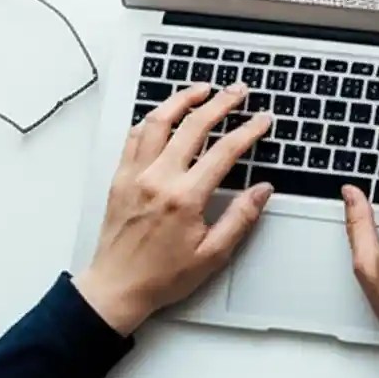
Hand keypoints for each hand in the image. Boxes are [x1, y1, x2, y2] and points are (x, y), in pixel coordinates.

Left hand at [73, 82, 272, 334]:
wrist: (115, 288)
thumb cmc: (161, 276)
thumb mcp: (213, 255)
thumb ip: (241, 218)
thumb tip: (262, 190)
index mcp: (184, 198)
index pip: (225, 151)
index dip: (248, 131)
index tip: (262, 120)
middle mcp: (158, 179)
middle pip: (194, 125)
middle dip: (221, 103)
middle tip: (238, 91)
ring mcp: (136, 175)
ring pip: (159, 121)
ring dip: (182, 100)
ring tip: (202, 89)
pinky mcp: (120, 177)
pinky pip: (135, 136)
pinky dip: (152, 118)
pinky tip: (164, 114)